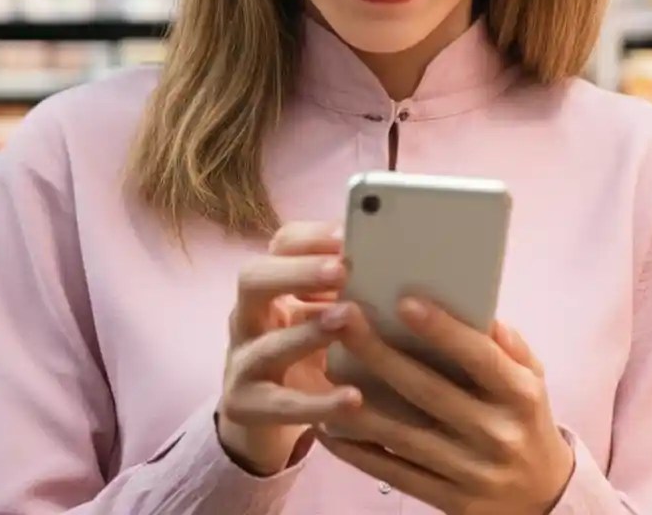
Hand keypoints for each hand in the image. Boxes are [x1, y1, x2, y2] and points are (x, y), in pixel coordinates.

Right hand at [217, 222, 362, 475]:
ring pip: (266, 345)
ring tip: (345, 320)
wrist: (264, 419)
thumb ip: (352, 291)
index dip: (312, 237)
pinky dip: (319, 402)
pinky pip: (282, 405)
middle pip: (253, 279)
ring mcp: (242, 363)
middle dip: (297, 272)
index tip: (348, 231)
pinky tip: (353, 397)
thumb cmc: (308, 354)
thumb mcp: (325, 315)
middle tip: (341, 269)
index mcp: (272, 286)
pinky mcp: (246, 407)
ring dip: (307, 332)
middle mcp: (249, 317)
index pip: (281, 245)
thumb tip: (409, 262)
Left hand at [316, 299, 574, 514]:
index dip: (443, 330)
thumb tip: (476, 305)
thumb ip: (507, 345)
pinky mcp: (450, 500)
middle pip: (428, 390)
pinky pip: (394, 473)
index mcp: (520, 395)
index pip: (479, 357)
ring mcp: (471, 470)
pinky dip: (358, 452)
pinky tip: (328, 428)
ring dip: (357, 404)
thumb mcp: (533, 379)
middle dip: (379, 353)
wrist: (543, 498)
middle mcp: (496, 432)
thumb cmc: (526, 421)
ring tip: (322, 371)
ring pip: (403, 435)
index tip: (404, 301)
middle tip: (341, 318)